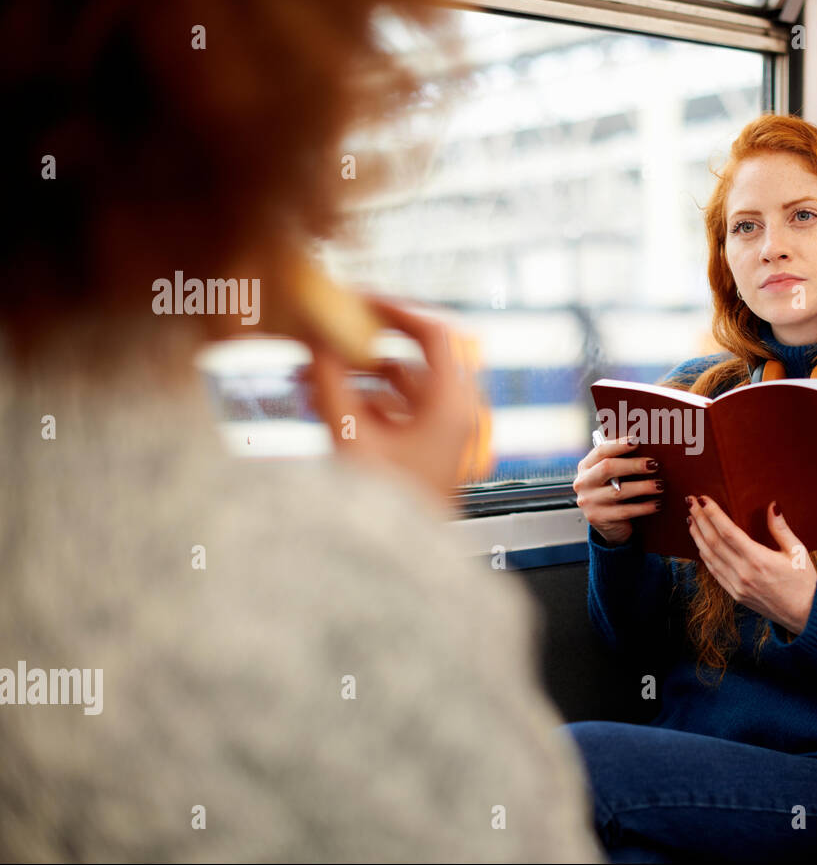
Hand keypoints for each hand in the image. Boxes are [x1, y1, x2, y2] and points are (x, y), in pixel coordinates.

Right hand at [306, 299, 477, 506]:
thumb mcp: (347, 435)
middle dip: (366, 343)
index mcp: (454, 406)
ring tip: (310, 370)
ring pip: (403, 386)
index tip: (358, 297)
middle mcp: (458, 416)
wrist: (397, 568)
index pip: (436, 333)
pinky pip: (399, 412)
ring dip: (358, 374)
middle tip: (330, 329)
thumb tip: (315, 332)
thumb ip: (330, 378)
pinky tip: (322, 399)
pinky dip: (365, 401)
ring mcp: (445, 436)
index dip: (396, 308)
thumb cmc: (383, 509)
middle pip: (417, 357)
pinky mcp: (429, 453)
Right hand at [573, 437, 663, 545]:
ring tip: (660, 485)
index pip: (601, 451)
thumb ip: (622, 462)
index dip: (619, 445)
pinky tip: (657, 504)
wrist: (608, 525)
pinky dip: (644, 507)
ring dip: (643, 487)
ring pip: (619, 491)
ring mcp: (589, 502)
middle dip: (634, 465)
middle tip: (655, 464)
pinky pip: (625, 511)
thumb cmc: (615, 493)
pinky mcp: (598, 518)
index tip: (638, 441)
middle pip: (608, 468)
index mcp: (586, 467)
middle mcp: (583, 483)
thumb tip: (648, 447)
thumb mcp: (613, 476)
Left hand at [687, 495, 816, 635]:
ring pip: (709, 557)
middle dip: (699, 519)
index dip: (712, 514)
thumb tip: (772, 505)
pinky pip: (714, 572)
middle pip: (713, 542)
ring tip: (691, 519)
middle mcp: (743, 573)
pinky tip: (701, 544)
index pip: (728, 532)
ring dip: (698, 536)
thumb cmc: (803, 581)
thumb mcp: (797, 551)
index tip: (702, 498)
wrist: (804, 614)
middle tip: (689, 502)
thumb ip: (781, 528)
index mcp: (759, 560)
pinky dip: (705, 555)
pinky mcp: (735, 594)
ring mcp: (736, 585)